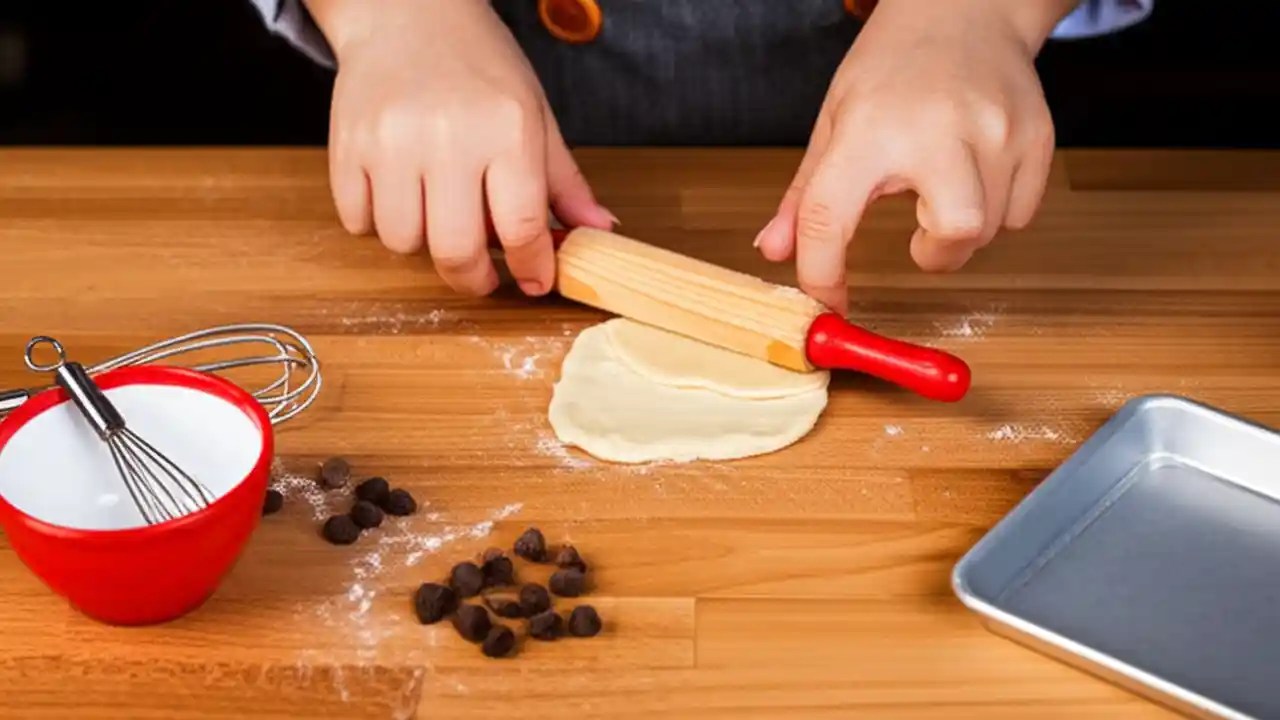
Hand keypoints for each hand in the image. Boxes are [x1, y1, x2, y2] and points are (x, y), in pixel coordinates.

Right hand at [307, 0, 615, 295]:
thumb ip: (563, 181)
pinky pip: (358, 221)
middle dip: (473, 277)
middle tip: (482, 274)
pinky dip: (377, 222)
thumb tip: (599, 231)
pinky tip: (398, 194)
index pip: (521, 226)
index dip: (531, 267)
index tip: (534, 280)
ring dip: (422, 244)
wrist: (406, 13)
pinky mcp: (347, 145)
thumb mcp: (534, 114)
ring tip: (435, 212)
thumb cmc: (477, 65)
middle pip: (456, 250)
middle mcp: (447, 136)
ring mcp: (390, 142)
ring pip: (402, 242)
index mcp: (505, 129)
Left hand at [755, 0, 1072, 312]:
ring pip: (988, 231)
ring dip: (961, 231)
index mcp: (868, 129)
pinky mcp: (1037, 134)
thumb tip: (775, 251)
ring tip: (944, 185)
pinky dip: (997, 212)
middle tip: (919, 234)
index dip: (822, 273)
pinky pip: (1020, 214)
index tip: (828, 300)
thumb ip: (805, 195)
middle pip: (955, 233)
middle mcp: (938, 128)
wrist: (965, 8)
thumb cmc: (893, 67)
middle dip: (935, 255)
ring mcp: (997, 129)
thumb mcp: (836, 120)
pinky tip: (978, 172)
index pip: (830, 217)